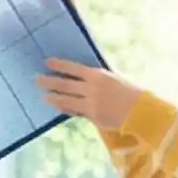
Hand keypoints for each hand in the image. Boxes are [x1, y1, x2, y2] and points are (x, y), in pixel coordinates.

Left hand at [37, 0, 143, 129]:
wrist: (141, 110)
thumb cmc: (129, 92)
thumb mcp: (112, 79)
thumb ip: (96, 79)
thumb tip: (79, 79)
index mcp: (97, 75)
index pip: (73, 68)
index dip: (58, 65)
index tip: (47, 62)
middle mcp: (91, 88)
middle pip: (64, 84)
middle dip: (49, 81)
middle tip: (37, 79)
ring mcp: (90, 102)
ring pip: (66, 99)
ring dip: (53, 97)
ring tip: (44, 96)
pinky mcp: (92, 116)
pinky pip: (74, 111)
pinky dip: (65, 108)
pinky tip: (58, 106)